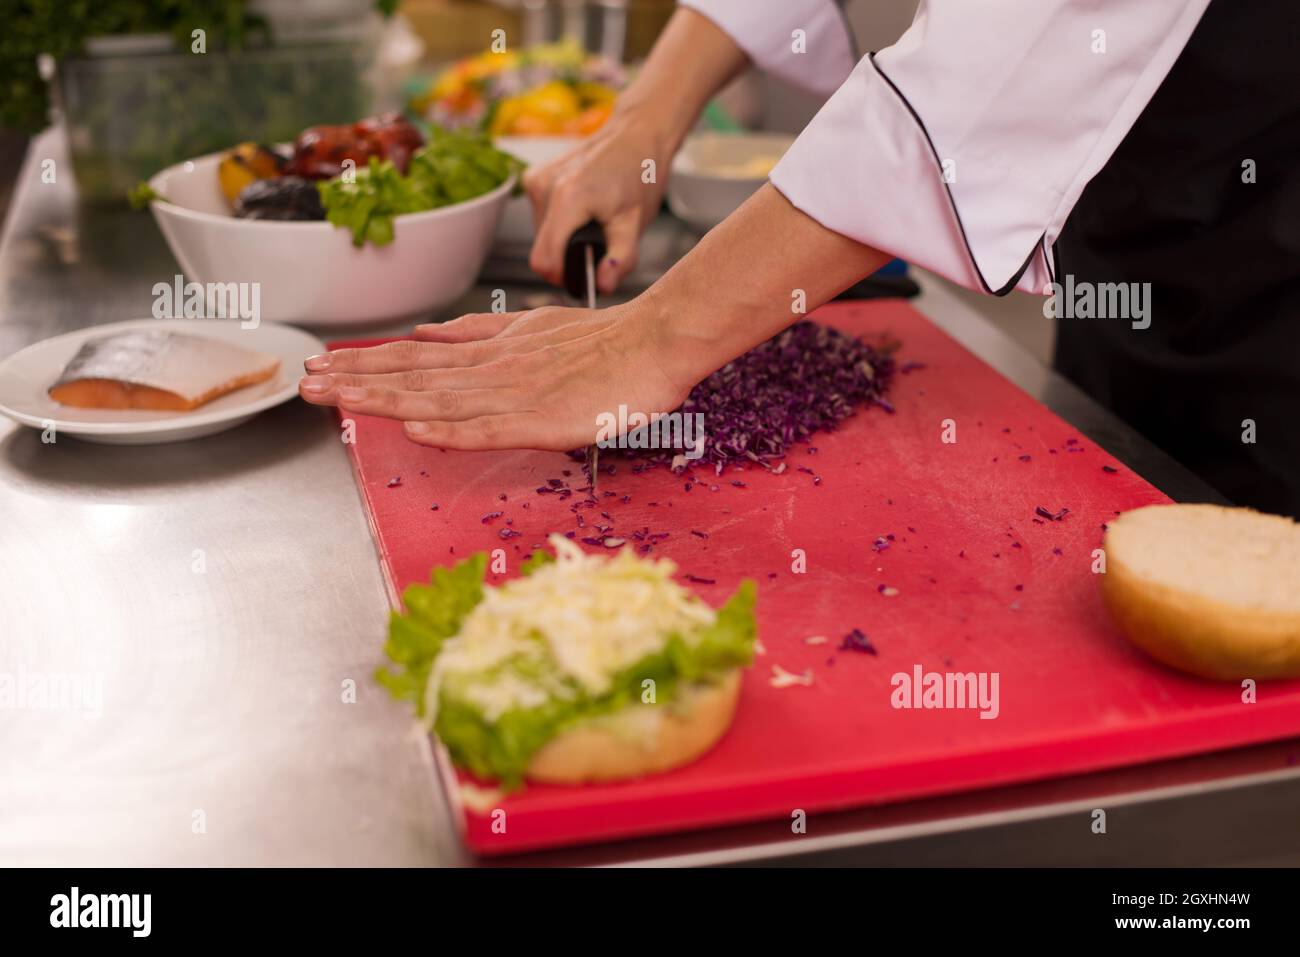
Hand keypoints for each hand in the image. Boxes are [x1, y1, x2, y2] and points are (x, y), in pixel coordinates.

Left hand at [297, 304, 692, 450]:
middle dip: (356, 381)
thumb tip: (423, 334)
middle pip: (415, 377)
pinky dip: (456, 431)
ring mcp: (517, 395)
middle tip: (306, 384)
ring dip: (387, 401)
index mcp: (488, 353)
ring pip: (442, 400)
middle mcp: (492, 371)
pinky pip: (494, 428)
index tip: (320, 366)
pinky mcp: (546, 419)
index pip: (415, 360)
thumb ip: (475, 334)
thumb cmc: (601, 342)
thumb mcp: (529, 328)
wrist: (655, 342)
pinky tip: (420, 433)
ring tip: (338, 402)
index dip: (365, 364)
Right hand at [523, 108, 669, 293]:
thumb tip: (602, 286)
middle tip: (597, 247)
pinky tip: (582, 210)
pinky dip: (559, 223)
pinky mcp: (534, 177)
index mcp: (568, 198)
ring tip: (593, 223)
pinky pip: (540, 218)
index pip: (545, 261)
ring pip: (540, 236)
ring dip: (563, 240)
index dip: (564, 277)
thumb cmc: (639, 174)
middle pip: (542, 251)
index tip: (586, 274)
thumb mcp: (636, 223)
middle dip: (567, 259)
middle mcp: (545, 187)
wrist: (635, 134)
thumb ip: (620, 259)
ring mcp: (536, 180)